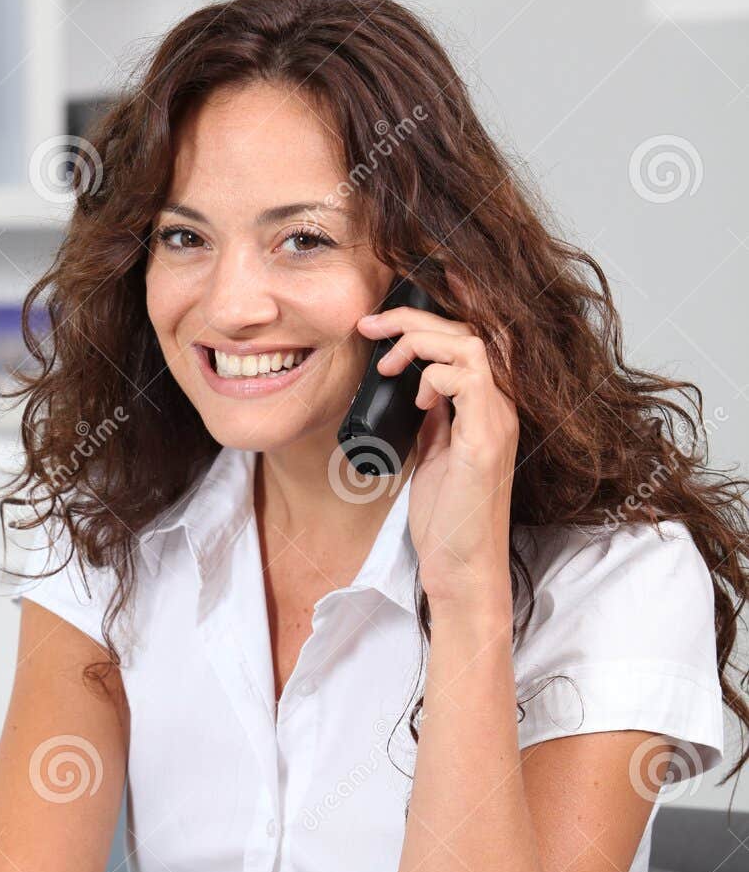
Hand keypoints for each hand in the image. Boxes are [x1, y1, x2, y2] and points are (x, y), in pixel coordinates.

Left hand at [357, 303, 518, 612]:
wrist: (461, 566)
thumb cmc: (448, 518)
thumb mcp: (435, 454)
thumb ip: (434, 419)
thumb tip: (416, 386)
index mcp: (488, 407)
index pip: (478, 337)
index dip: (447, 307)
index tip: (395, 306)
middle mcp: (501, 407)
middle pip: (470, 330)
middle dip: (414, 319)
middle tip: (371, 325)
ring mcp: (497, 421)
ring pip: (470, 345)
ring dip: (421, 341)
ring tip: (388, 362)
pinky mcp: (485, 439)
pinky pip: (469, 378)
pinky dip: (435, 377)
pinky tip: (417, 400)